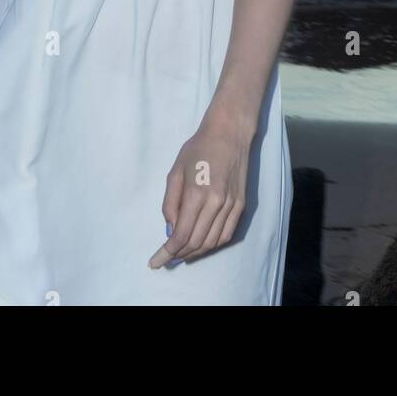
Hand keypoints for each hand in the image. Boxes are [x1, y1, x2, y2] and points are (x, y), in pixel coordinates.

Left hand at [148, 114, 252, 267]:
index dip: (166, 253)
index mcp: (197, 194)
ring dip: (194, 252)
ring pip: (211, 243)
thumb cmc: (198, 148)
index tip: (155, 263)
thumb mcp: (175, 171)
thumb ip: (170, 203)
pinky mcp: (241, 206)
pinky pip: (226, 235)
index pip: (180, 236)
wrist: (229, 133)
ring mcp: (231, 206)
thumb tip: (170, 230)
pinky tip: (201, 244)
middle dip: (178, 255)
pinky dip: (212, 245)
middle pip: (195, 243)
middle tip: (166, 257)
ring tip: (182, 253)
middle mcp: (216, 204)